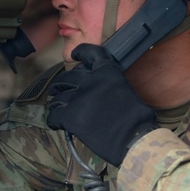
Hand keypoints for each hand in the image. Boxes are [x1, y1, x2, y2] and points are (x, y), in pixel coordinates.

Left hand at [46, 44, 156, 166]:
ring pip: (57, 97)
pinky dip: (53, 120)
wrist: (133, 138)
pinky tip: (57, 124)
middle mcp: (90, 81)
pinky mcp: (70, 116)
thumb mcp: (125, 89)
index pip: (88, 52)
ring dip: (57, 103)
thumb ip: (108, 83)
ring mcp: (78, 98)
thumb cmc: (136, 119)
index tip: (74, 55)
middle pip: (66, 77)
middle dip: (61, 85)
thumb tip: (98, 87)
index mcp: (106, 72)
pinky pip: (53, 115)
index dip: (79, 52)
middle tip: (59, 91)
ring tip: (58, 109)